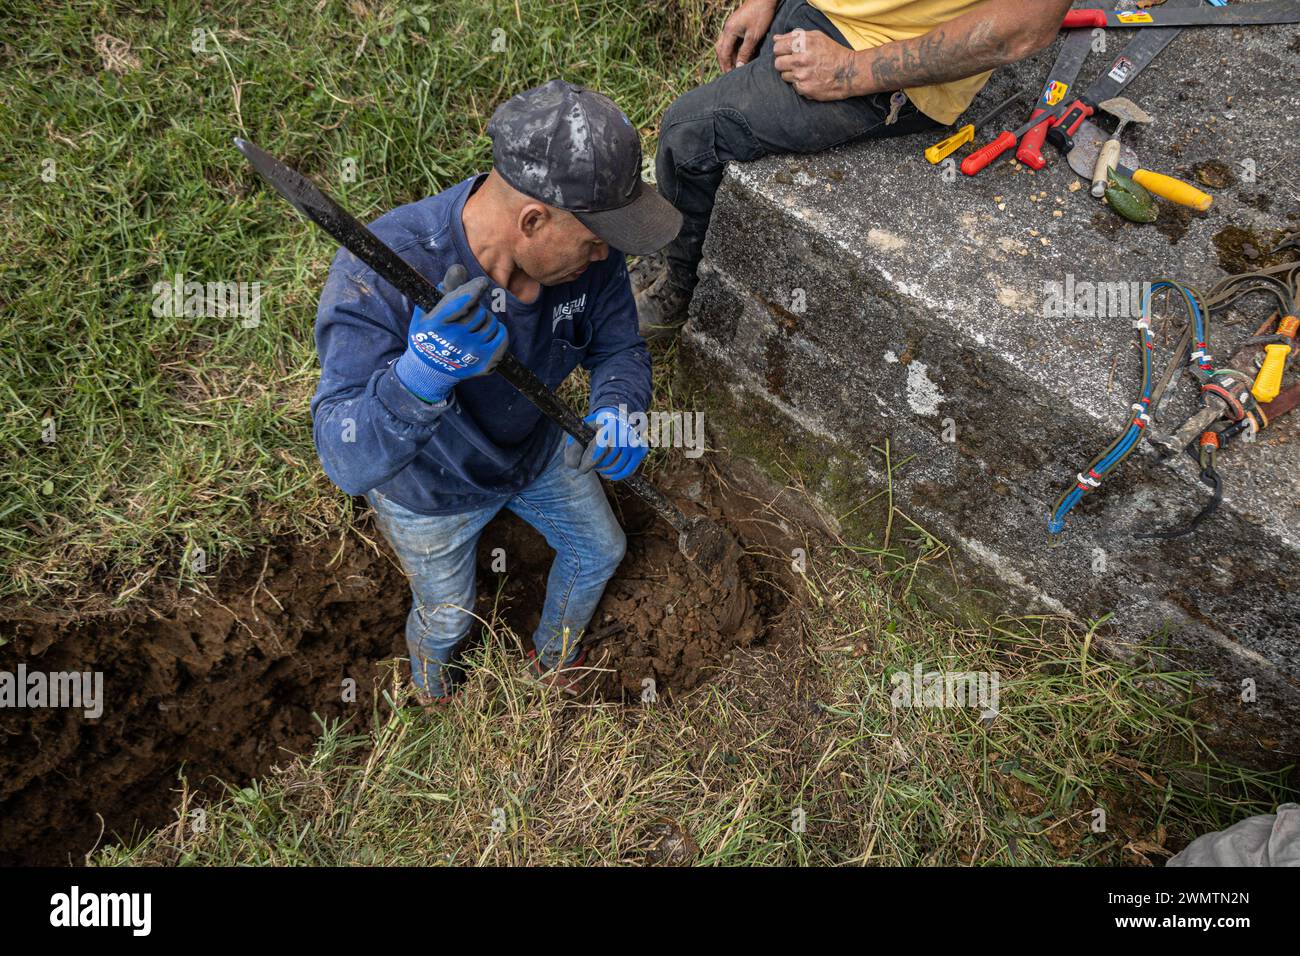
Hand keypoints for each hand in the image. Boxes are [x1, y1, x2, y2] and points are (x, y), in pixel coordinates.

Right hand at [394, 264, 507, 402]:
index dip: (474, 289)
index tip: (482, 283)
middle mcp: (454, 340)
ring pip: (491, 323)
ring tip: (475, 326)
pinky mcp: (484, 363)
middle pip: (478, 312)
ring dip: (486, 319)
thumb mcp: (426, 312)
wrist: (430, 370)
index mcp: (436, 325)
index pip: (462, 302)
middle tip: (468, 314)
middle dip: (476, 309)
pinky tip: (488, 332)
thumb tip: (459, 269)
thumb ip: (443, 291)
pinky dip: (498, 331)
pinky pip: (502, 336)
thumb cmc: (428, 335)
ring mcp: (471, 353)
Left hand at [564, 406, 647, 481]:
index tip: (581, 470)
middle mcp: (624, 428)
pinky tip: (608, 475)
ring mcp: (635, 439)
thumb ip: (572, 448)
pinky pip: (629, 470)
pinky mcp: (641, 449)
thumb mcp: (579, 432)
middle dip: (597, 466)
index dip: (590, 460)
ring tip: (598, 468)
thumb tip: (576, 467)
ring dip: (605, 471)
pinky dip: (617, 476)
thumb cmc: (593, 428)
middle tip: (590, 466)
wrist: (614, 418)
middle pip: (609, 457)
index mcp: (607, 421)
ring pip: (618, 466)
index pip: (601, 444)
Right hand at [716, 0, 777, 71]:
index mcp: (729, 31)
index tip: (730, 76)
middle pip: (720, 49)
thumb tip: (738, 66)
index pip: (723, 53)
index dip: (726, 66)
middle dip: (724, 61)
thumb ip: (745, 52)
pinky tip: (739, 54)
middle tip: (729, 73)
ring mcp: (731, 26)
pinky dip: (732, 49)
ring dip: (728, 56)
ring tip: (734, 65)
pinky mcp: (737, 24)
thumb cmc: (761, 14)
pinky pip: (730, 40)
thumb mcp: (754, 36)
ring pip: (724, 44)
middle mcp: (727, 29)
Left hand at [773, 29, 860, 100]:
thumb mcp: (816, 37)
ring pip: (784, 75)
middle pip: (777, 63)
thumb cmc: (832, 52)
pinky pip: (793, 86)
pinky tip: (810, 79)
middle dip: (784, 63)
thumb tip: (775, 39)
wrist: (849, 72)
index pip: (777, 48)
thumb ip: (794, 36)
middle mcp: (800, 59)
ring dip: (791, 74)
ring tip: (805, 71)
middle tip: (796, 63)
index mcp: (802, 44)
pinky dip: (800, 83)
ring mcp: (801, 75)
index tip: (788, 53)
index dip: (782, 50)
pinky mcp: (804, 88)